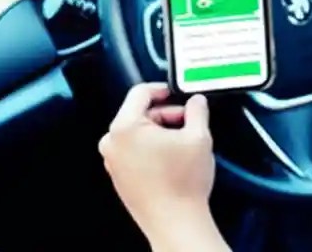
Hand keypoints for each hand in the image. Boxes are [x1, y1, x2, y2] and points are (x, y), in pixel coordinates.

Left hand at [99, 83, 220, 248]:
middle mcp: (113, 143)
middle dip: (166, 115)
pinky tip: (172, 160)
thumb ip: (197, 110)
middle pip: (139, 113)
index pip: (140, 92)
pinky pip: (135, 150)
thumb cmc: (181, 185)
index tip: (178, 93)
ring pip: (138, 133)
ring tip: (183, 145)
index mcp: (125, 127)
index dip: (163, 89)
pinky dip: (153, 149)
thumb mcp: (199, 136)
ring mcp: (113, 161)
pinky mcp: (119, 176)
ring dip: (161, 133)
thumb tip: (196, 101)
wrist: (176, 221)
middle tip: (189, 123)